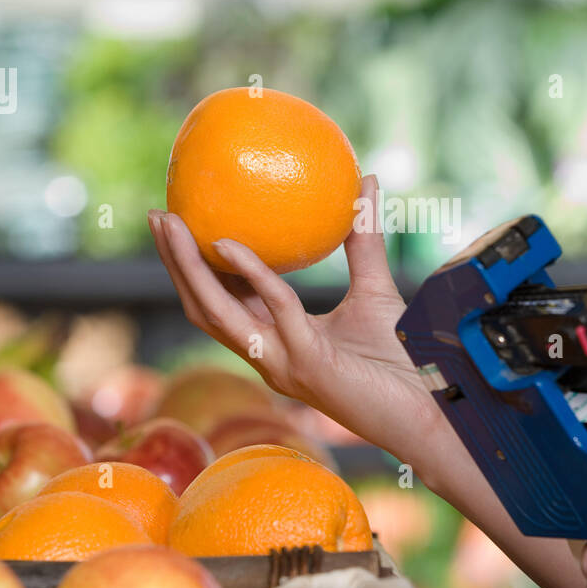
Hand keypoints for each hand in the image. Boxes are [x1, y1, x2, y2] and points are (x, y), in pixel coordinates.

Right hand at [147, 174, 446, 463]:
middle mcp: (269, 356)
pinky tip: (231, 244)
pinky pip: (274, 309)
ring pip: (218, 315)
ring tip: (174, 228)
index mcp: (278, 342)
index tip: (180, 225)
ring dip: (189, 270)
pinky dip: (251, 275)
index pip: (223, 304)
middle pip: (203, 309)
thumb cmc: (401, 358)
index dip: (196, 268)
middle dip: (175, 264)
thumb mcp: (376, 287)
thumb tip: (367, 180)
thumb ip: (363, 238)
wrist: (428, 407)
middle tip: (158, 217)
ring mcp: (282, 364)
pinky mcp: (306, 365)